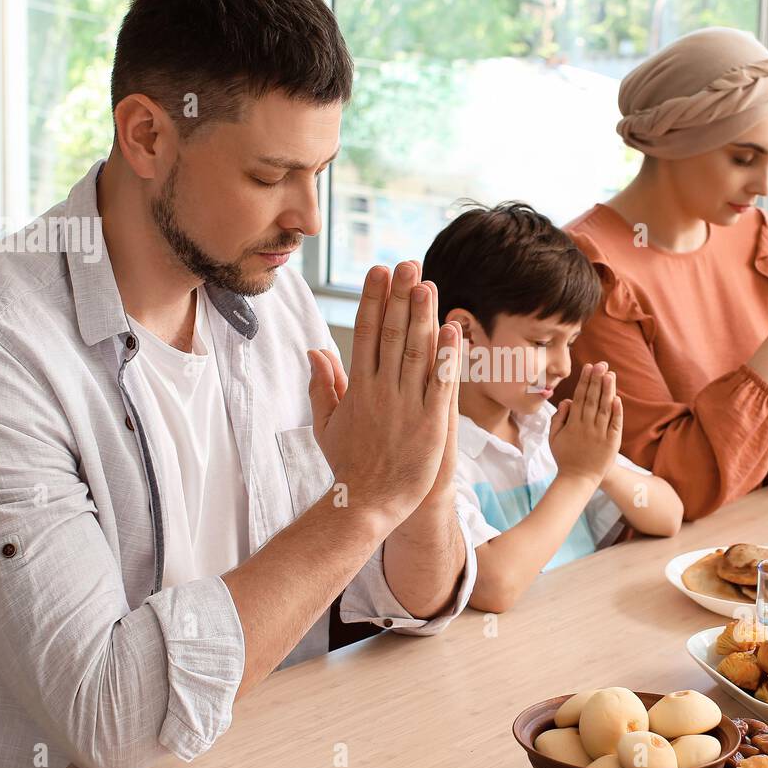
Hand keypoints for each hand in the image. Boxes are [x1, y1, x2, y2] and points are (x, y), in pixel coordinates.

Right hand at [307, 260, 460, 528]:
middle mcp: (381, 390)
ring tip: (428, 285)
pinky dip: (446, 357)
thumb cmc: (349, 465)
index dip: (374, 300)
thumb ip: (323, 385)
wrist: (367, 503)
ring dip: (423, 317)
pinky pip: (440, 383)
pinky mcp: (431, 422)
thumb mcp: (326, 424)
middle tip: (407, 265)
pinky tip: (451, 330)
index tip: (379, 272)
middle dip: (399, 297)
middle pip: (392, 334)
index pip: (366, 333)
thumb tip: (315, 350)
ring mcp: (407, 405)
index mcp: (358, 387)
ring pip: (417, 352)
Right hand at [548, 361, 621, 484]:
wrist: (578, 479)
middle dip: (597, 380)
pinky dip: (617, 411)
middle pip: (593, 399)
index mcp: (572, 424)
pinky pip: (615, 424)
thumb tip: (567, 400)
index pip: (580, 398)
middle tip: (601, 364)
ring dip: (607, 391)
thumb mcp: (554, 437)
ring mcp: (600, 434)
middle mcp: (587, 427)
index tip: (589, 367)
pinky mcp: (611, 442)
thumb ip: (558, 418)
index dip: (585, 381)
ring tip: (610, 375)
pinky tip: (617, 398)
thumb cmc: (565, 456)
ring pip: (605, 409)